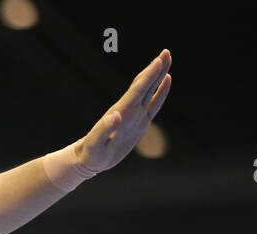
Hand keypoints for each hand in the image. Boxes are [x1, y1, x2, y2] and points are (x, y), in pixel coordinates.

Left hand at [77, 48, 171, 171]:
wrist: (90, 159)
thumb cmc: (91, 153)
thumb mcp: (95, 144)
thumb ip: (104, 129)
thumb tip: (116, 114)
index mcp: (121, 112)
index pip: (138, 90)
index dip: (149, 75)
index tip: (158, 60)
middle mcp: (129, 109)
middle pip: (145, 85)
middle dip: (156, 69)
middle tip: (166, 52)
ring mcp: (135, 115)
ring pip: (150, 90)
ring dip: (158, 75)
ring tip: (166, 60)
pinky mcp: (140, 122)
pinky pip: (154, 104)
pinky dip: (161, 92)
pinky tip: (166, 81)